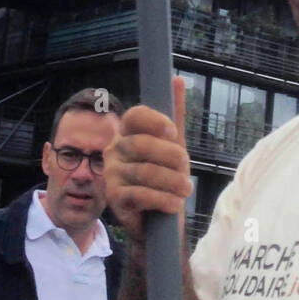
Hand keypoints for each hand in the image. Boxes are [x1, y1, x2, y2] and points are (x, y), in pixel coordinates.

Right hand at [105, 77, 191, 243]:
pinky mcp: (113, 198)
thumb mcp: (173, 146)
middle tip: (187, 171)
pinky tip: (175, 204)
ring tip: (186, 189)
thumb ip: (175, 116)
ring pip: (144, 171)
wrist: (158, 220)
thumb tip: (177, 79)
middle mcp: (114, 149)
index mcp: (127, 131)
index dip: (155, 121)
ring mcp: (111, 173)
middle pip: (142, 145)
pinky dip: (162, 199)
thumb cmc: (165, 176)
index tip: (174, 133)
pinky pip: (139, 194)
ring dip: (171, 181)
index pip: (134, 116)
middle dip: (171, 158)